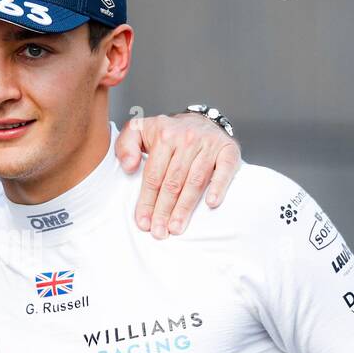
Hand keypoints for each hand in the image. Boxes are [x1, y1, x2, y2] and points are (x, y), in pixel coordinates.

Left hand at [113, 112, 241, 238]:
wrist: (200, 120)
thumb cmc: (166, 133)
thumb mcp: (139, 131)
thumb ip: (125, 146)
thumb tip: (129, 167)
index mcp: (163, 135)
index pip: (153, 175)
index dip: (147, 201)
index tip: (143, 223)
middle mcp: (187, 138)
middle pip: (173, 182)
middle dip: (164, 210)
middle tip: (159, 232)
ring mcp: (209, 143)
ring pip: (195, 181)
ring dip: (186, 207)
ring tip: (177, 227)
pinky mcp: (228, 149)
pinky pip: (224, 169)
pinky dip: (219, 186)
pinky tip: (211, 203)